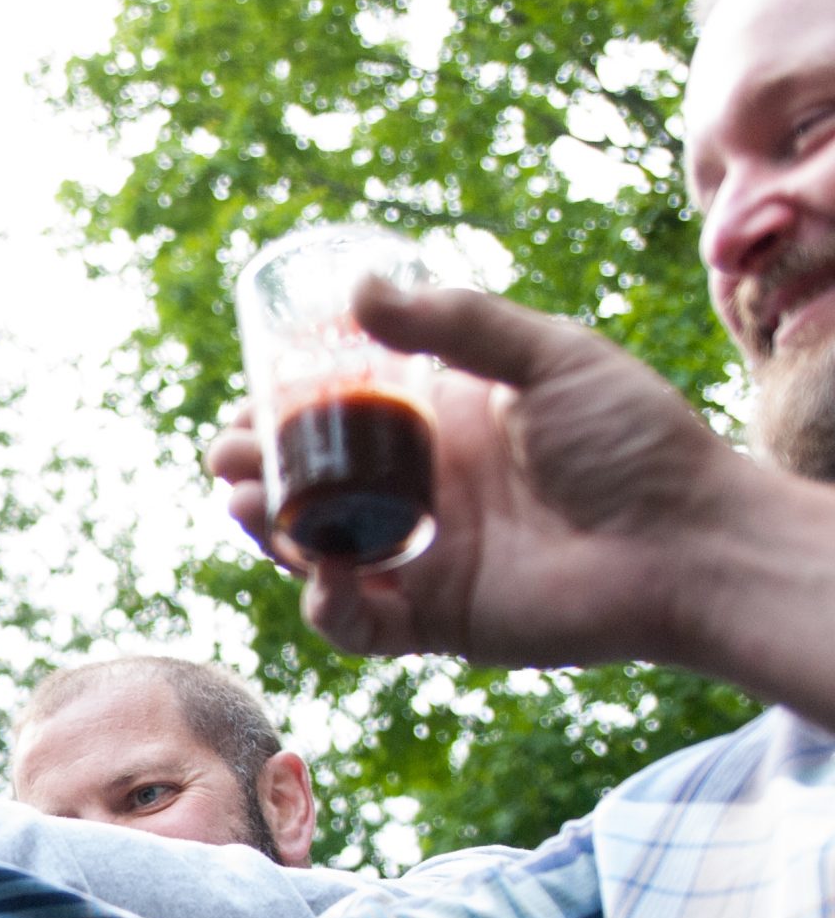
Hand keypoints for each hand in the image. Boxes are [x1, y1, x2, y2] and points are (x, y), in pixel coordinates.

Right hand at [207, 280, 765, 669]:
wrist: (690, 541)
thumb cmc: (635, 440)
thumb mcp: (550, 357)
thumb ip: (456, 325)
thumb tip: (357, 291)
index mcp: (436, 429)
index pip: (333, 422)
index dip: (278, 417)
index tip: (246, 403)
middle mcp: (417, 495)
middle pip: (306, 490)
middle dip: (251, 476)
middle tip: (227, 460)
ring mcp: (419, 561)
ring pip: (313, 556)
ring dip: (270, 535)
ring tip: (247, 506)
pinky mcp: (433, 622)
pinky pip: (357, 626)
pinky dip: (329, 606)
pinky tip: (326, 573)